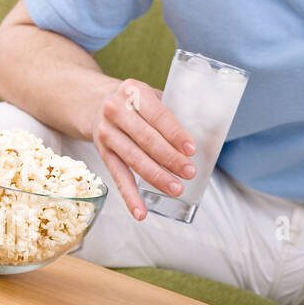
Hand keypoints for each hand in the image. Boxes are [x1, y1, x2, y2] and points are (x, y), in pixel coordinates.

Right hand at [91, 78, 196, 218]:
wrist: (94, 103)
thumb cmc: (137, 101)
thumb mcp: (151, 95)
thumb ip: (173, 110)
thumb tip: (209, 132)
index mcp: (134, 91)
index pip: (158, 115)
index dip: (175, 133)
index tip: (191, 149)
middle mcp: (116, 111)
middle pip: (146, 139)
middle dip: (169, 158)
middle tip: (190, 172)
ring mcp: (106, 133)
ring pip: (133, 159)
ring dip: (156, 177)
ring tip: (176, 189)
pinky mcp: (102, 153)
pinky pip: (118, 177)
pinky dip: (130, 196)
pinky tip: (142, 212)